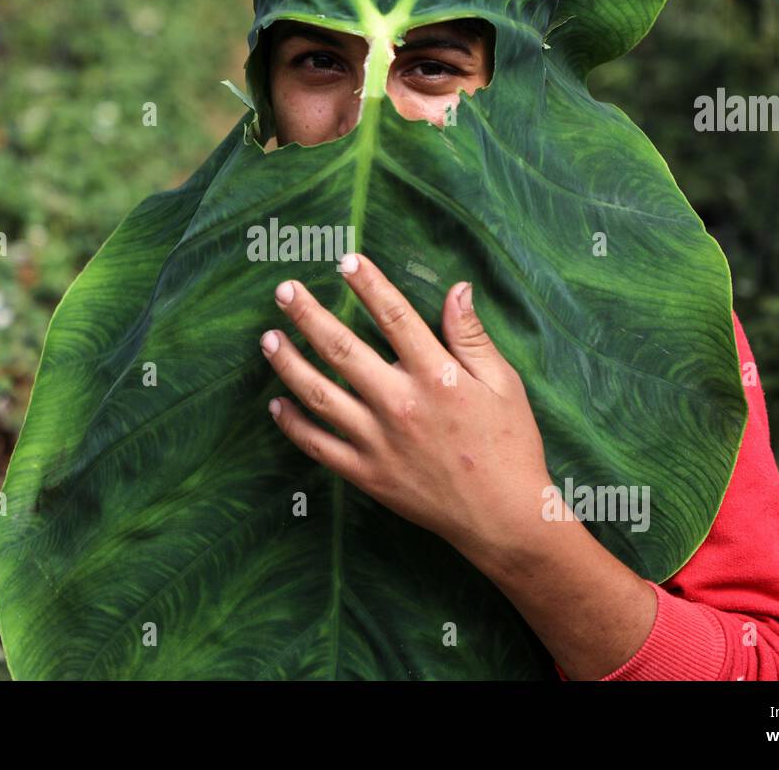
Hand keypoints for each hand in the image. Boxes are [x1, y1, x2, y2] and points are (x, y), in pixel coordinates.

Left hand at [259, 252, 552, 567]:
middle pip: (342, 349)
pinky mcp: (367, 474)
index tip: (345, 260)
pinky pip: (319, 446)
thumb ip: (472, 337)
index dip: (368, 284)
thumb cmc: (510, 447)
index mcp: (438, 376)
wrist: (503, 519)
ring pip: (320, 395)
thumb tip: (457, 289)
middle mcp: (401, 404)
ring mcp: (378, 441)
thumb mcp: (503, 384)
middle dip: (308, 315)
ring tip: (268, 338)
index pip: (394, 317)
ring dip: (289, 364)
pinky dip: (293, 425)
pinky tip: (276, 404)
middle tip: (283, 291)